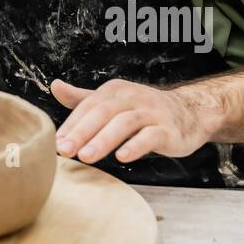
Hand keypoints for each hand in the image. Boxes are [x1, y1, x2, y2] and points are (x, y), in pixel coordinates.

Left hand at [51, 77, 211, 165]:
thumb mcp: (112, 101)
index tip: (56, 143)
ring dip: (103, 140)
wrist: (188, 113)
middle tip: (64, 150)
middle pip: (103, 113)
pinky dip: (136, 146)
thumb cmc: (143, 110)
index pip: (88, 106)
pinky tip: (122, 157)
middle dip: (82, 132)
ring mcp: (151, 112)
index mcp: (115, 90)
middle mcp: (132, 97)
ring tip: (86, 156)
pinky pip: (150, 136)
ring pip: (124, 123)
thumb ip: (83, 98)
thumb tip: (54, 86)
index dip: (71, 124)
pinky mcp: (167, 129)